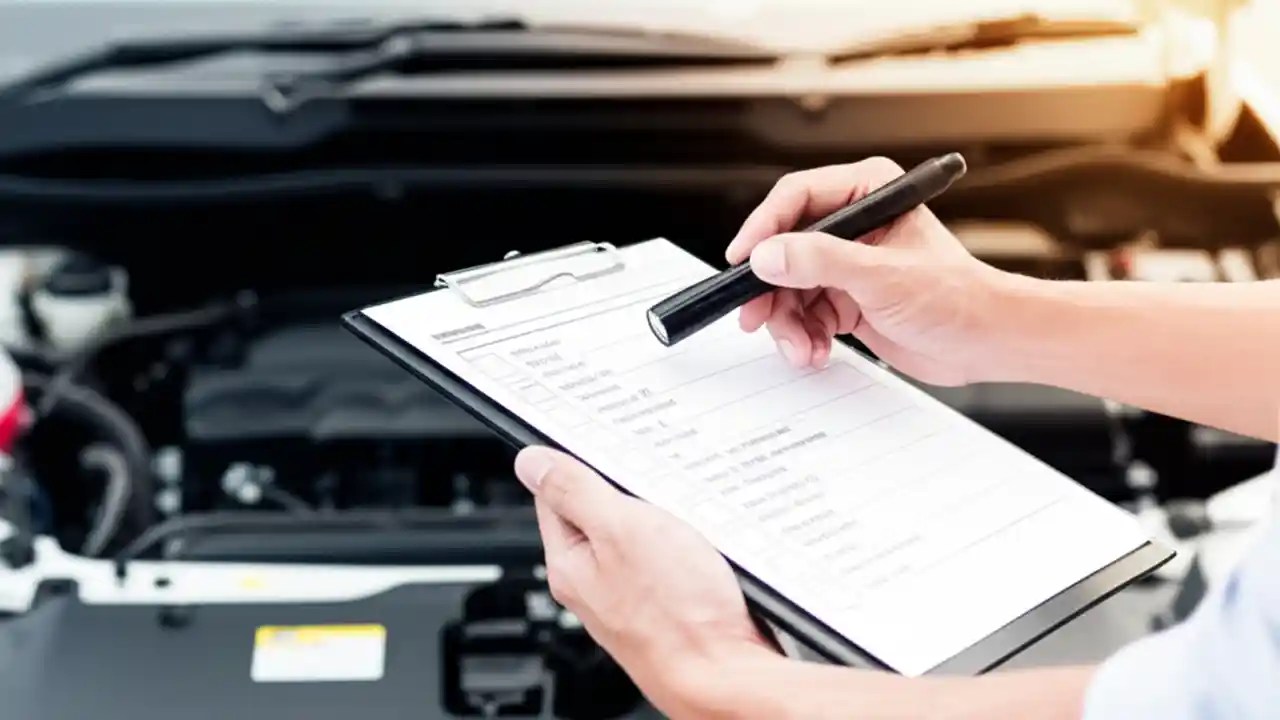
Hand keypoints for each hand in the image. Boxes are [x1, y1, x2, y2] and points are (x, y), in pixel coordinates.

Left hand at [513, 446, 777, 717]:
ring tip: (685, 510)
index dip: (577, 461)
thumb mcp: (622, 529)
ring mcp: (634, 597)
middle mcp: (597, 584)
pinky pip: (671, 559)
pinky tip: (706, 542)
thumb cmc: (678, 615)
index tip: (602, 441)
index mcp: (571, 563)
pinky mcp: (670, 606)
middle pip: (600, 513)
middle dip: (628, 488)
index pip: (555, 494)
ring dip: (663, 515)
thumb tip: (531, 462)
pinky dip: (687, 542)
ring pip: (641, 534)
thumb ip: (576, 492)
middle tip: (655, 475)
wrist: (729, 677)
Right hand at [725, 157, 1011, 385]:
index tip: (742, 260)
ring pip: (788, 287)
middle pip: (784, 248)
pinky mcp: (845, 298)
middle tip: (756, 316)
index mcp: (868, 192)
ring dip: (788, 323)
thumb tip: (769, 255)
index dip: (764, 229)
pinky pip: (803, 314)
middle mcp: (853, 223)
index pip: (796, 198)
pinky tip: (817, 351)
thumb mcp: (882, 276)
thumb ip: (820, 261)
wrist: (984, 343)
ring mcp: (846, 263)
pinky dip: (803, 336)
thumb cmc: (956, 297)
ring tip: (803, 348)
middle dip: (771, 289)